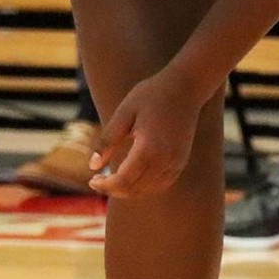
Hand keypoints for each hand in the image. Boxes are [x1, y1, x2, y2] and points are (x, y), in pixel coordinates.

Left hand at [88, 71, 211, 198]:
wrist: (185, 88)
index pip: (123, 181)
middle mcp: (164, 160)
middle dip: (113, 190)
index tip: (92, 180)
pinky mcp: (181, 161)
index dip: (105, 185)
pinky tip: (133, 177)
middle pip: (134, 189)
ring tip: (112, 180)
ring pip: (148, 190)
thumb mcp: (124, 113)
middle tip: (97, 181)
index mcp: (148, 148)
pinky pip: (161, 184)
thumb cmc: (152, 95)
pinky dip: (144, 186)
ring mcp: (175, 162)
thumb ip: (107, 140)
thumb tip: (93, 166)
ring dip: (128, 190)